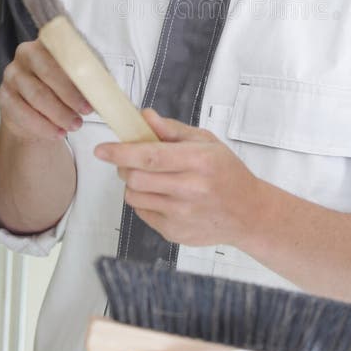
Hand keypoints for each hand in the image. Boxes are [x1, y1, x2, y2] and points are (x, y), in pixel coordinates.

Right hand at [0, 39, 92, 140]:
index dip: (78, 72)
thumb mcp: (81, 78)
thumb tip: (107, 89)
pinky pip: (22, 113)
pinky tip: (58, 133)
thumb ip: (94, 77)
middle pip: (47, 72)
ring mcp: (12, 74)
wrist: (39, 110)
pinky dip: (43, 126)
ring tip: (75, 125)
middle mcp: (26, 53)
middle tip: (85, 112)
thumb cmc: (64, 88)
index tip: (92, 92)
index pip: (62, 50)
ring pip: (36, 95)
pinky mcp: (4, 96)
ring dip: (58, 114)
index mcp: (48, 42)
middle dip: (69, 95)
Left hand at [94, 109, 259, 244]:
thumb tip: (145, 117)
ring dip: (133, 184)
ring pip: (134, 196)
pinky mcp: (174, 233)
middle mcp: (190, 189)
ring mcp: (181, 215)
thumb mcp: (207, 142)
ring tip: (151, 178)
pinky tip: (162, 195)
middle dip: (125, 167)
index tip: (102, 149)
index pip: (150, 156)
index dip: (121, 152)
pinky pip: (142, 213)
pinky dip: (144, 201)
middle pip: (136, 178)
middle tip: (131, 161)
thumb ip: (172, 130)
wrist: (248, 213)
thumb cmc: (228, 174)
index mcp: (199, 161)